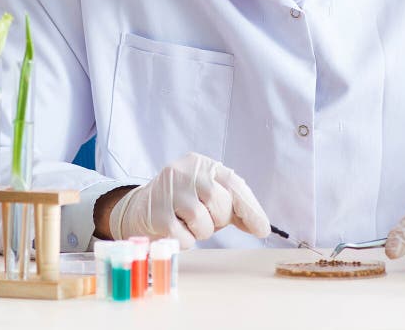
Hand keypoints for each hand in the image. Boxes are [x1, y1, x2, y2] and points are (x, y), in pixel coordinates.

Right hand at [108, 152, 270, 248]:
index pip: (233, 183)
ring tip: (191, 224)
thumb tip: (261, 226)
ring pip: (202, 220)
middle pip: (218, 201)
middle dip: (219, 219)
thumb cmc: (183, 202)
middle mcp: (185, 172)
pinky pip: (185, 238)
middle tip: (210, 220)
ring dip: (203, 231)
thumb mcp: (207, 195)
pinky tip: (178, 230)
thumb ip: (233, 206)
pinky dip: (188, 241)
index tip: (262, 229)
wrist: (142, 207)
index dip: (250, 208)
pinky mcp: (157, 214)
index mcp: (202, 164)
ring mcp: (169, 191)